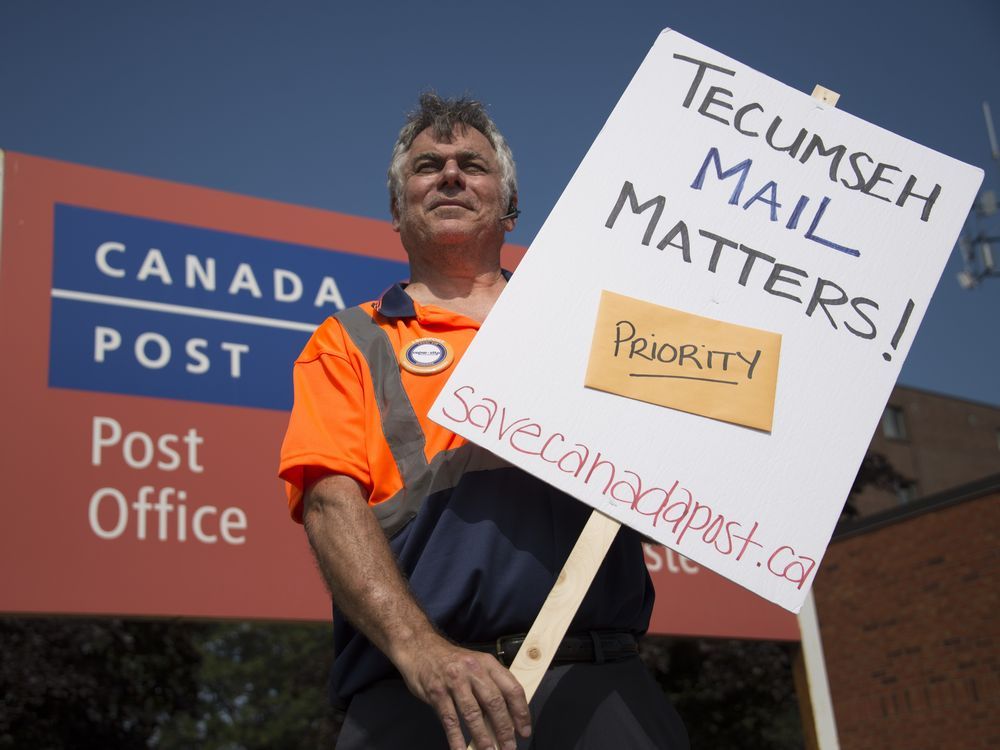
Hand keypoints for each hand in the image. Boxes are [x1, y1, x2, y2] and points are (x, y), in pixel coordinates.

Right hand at [394, 633, 531, 749]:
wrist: (419, 647)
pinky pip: (449, 719)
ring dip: (483, 737)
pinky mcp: (436, 692)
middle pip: (494, 702)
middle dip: (504, 728)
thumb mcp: (475, 664)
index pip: (511, 688)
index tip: (524, 730)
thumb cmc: (451, 661)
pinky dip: (456, 738)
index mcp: (488, 663)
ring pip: (473, 713)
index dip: (520, 711)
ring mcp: (454, 681)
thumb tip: (505, 716)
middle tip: (509, 746)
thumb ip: (490, 685)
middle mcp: (473, 670)